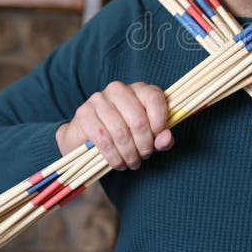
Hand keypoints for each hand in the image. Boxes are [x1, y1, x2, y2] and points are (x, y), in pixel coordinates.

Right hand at [56, 81, 173, 170]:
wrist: (90, 137)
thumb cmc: (126, 134)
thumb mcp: (149, 136)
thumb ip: (162, 138)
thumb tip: (166, 138)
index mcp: (139, 89)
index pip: (154, 98)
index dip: (159, 122)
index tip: (157, 139)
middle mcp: (118, 89)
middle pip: (138, 119)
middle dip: (144, 144)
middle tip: (144, 156)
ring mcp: (99, 99)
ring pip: (120, 132)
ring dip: (129, 153)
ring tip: (132, 162)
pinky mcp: (84, 113)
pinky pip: (103, 139)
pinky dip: (113, 156)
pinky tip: (118, 163)